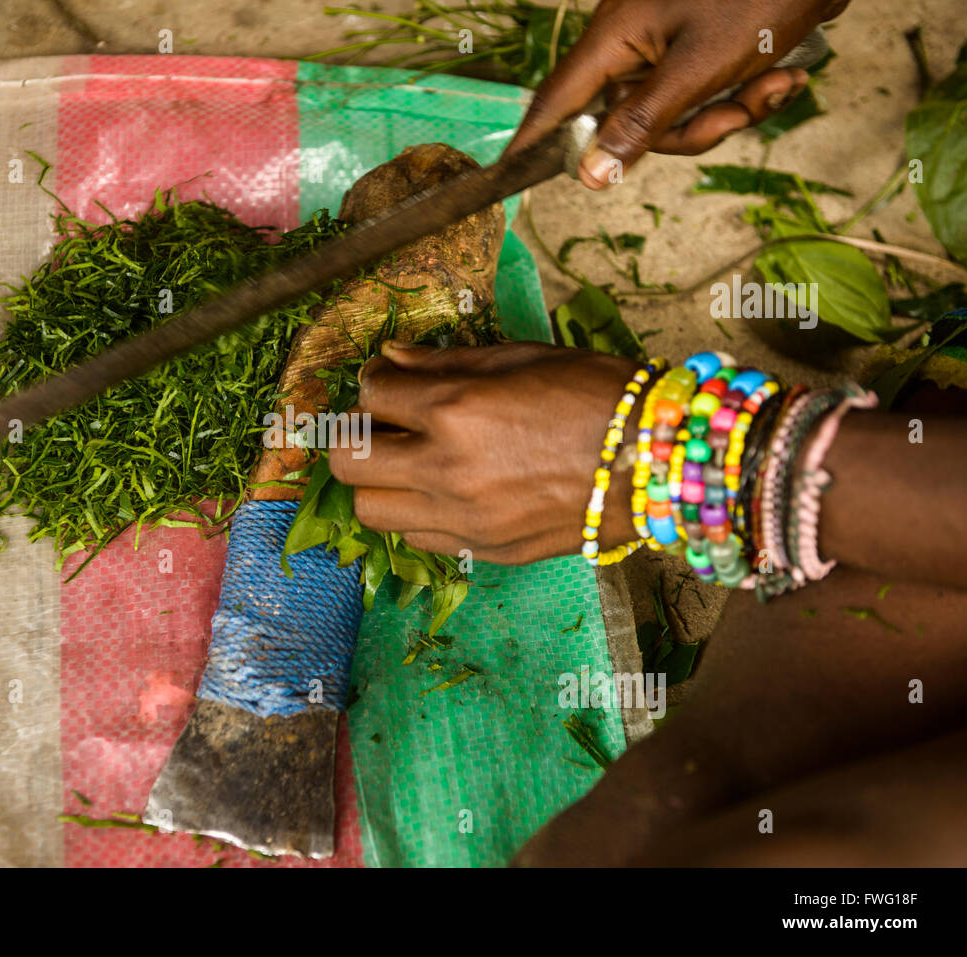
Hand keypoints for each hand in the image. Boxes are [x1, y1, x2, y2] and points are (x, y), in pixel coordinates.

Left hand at [328, 341, 641, 564]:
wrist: (658, 462)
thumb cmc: (595, 394)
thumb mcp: (519, 358)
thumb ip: (445, 362)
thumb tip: (391, 359)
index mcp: (456, 412)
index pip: (370, 397)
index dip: (373, 383)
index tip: (388, 381)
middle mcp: (447, 471)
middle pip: (347, 462)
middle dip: (354, 435)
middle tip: (382, 424)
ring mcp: (463, 519)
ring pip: (368, 512)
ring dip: (375, 482)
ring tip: (406, 461)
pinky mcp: (484, 551)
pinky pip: (416, 539)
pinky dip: (413, 514)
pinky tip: (441, 491)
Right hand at [504, 0, 850, 187]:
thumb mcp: (700, 69)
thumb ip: (640, 125)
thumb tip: (589, 176)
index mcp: (614, 38)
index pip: (556, 103)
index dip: (533, 143)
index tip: (506, 179)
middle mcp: (632, 42)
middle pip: (628, 123)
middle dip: (690, 131)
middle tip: (737, 116)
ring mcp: (667, 44)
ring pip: (674, 116)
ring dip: (730, 112)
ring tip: (776, 83)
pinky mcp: (701, 47)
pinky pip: (703, 96)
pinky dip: (745, 94)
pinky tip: (784, 75)